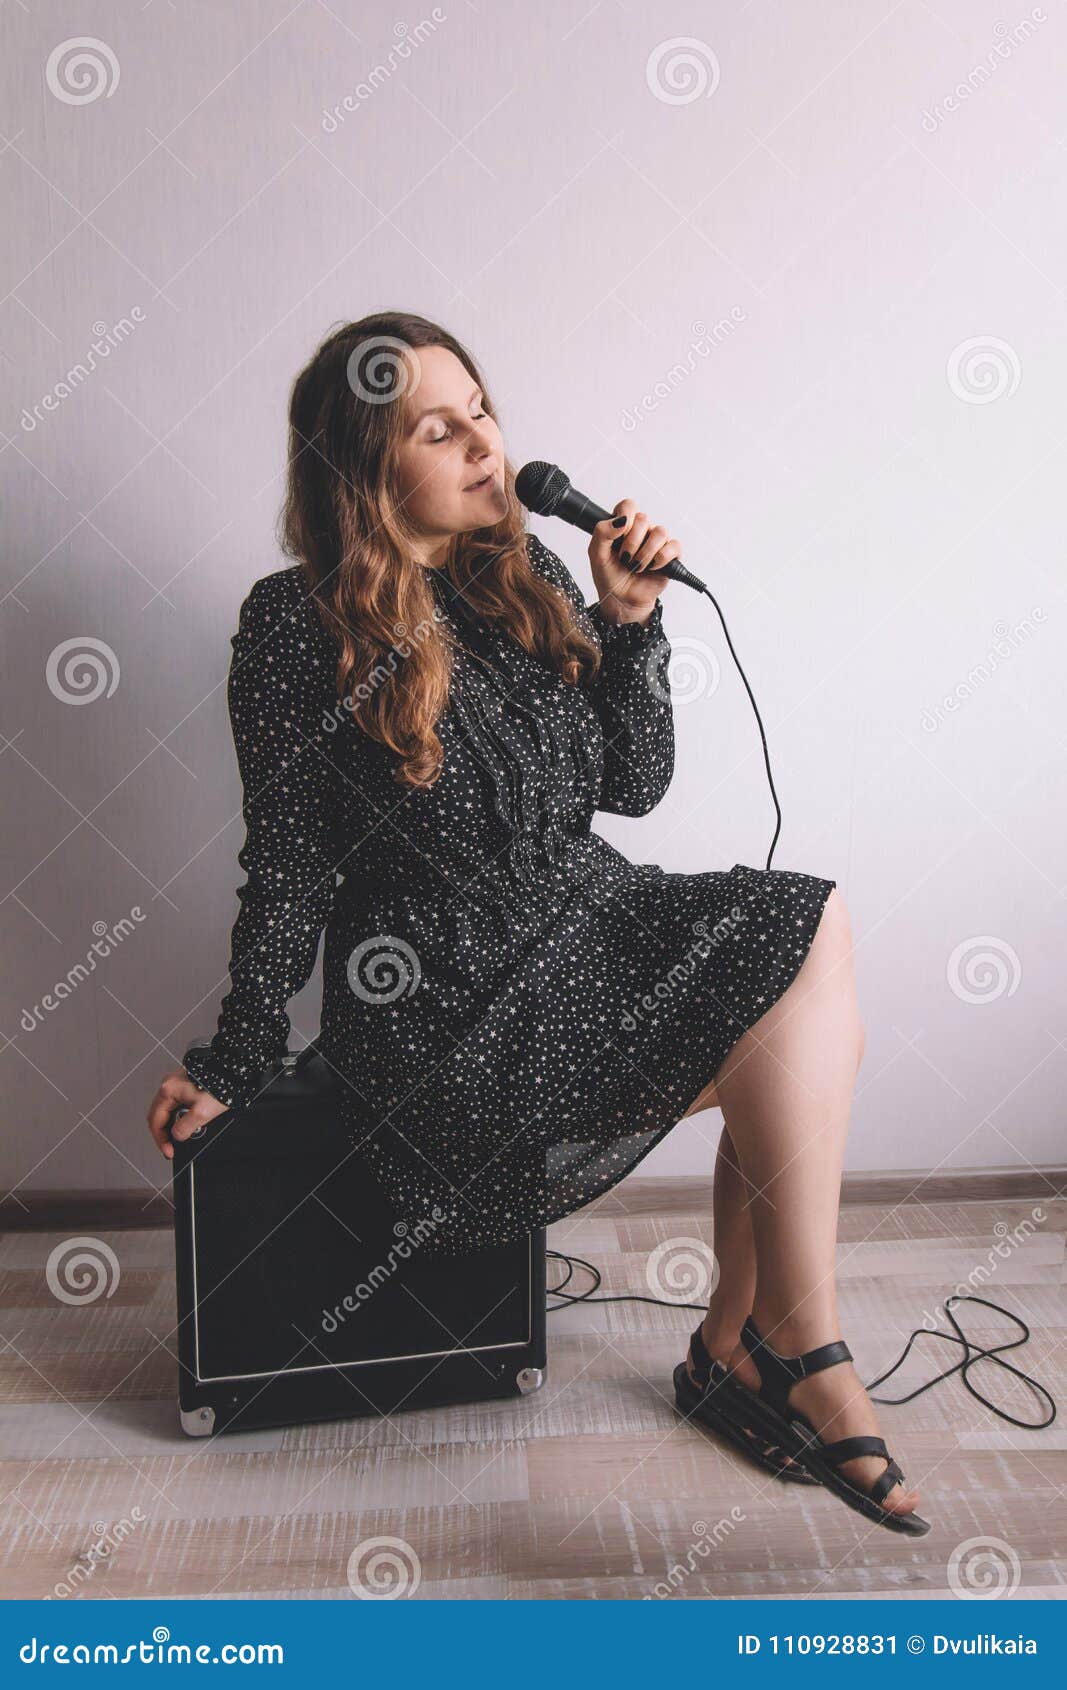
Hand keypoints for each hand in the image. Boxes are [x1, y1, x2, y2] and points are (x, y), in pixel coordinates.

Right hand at [147, 1066, 228, 1160]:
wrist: (235, 1071)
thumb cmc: (221, 1084)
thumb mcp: (202, 1113)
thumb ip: (185, 1128)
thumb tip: (177, 1136)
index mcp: (168, 1090)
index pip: (155, 1121)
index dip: (161, 1140)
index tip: (169, 1151)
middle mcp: (170, 1085)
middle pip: (160, 1116)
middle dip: (165, 1133)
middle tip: (173, 1147)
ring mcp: (178, 1084)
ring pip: (169, 1110)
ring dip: (174, 1125)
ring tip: (184, 1135)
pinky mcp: (188, 1084)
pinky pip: (178, 1104)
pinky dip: (181, 1116)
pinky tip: (190, 1122)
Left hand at [588, 499, 679, 625]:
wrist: (621, 600)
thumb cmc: (609, 577)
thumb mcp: (596, 555)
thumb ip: (602, 533)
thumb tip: (621, 521)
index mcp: (622, 526)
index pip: (628, 506)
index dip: (625, 516)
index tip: (619, 534)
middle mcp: (641, 531)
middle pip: (644, 518)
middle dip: (631, 542)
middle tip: (625, 558)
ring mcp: (656, 542)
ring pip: (660, 532)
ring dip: (645, 553)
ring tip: (637, 566)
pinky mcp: (670, 555)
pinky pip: (674, 546)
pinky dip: (661, 558)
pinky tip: (652, 568)